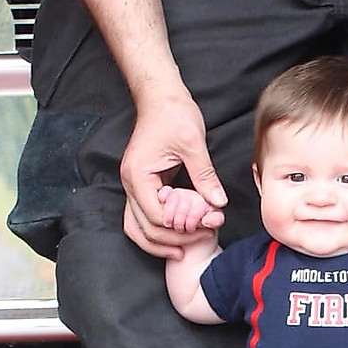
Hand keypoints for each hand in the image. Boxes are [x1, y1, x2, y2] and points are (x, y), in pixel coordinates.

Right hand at [119, 87, 226, 258]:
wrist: (160, 96)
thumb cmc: (174, 113)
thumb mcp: (193, 143)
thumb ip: (204, 175)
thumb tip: (218, 204)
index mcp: (138, 175)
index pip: (156, 217)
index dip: (182, 228)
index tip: (206, 226)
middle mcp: (129, 183)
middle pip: (145, 229)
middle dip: (174, 240)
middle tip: (202, 239)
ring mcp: (132, 186)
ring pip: (137, 228)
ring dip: (160, 243)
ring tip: (185, 251)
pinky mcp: (141, 185)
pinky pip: (142, 218)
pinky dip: (157, 231)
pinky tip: (178, 236)